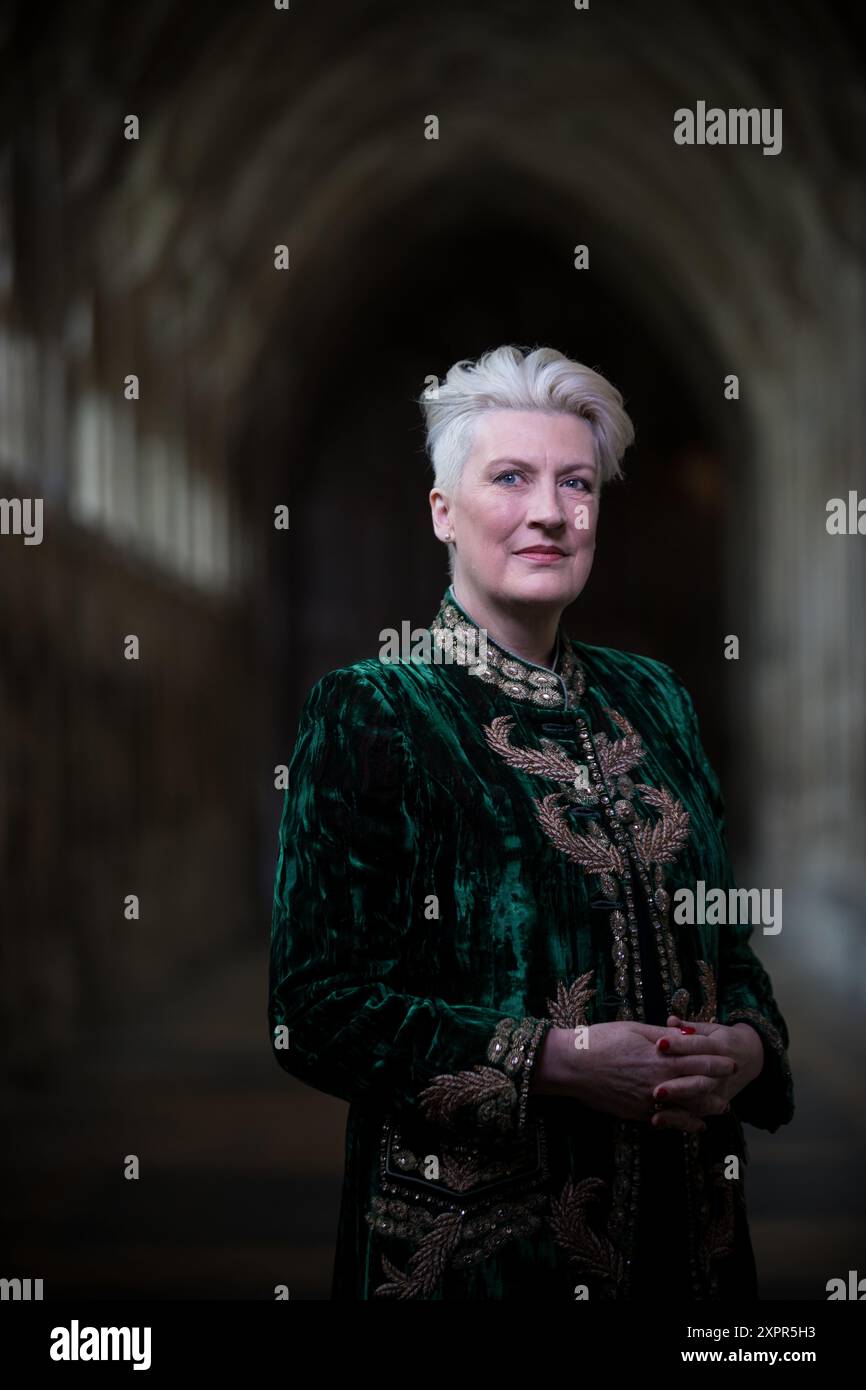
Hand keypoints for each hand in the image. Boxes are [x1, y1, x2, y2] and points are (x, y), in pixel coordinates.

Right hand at [554, 1021, 737, 1124]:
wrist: (572, 1066)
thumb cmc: (601, 1040)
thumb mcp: (634, 1029)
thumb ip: (664, 1035)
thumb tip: (687, 1034)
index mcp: (661, 1059)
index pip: (699, 1062)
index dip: (717, 1062)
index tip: (731, 1062)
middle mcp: (659, 1083)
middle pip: (698, 1089)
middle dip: (717, 1087)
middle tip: (731, 1087)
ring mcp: (648, 1102)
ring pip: (686, 1109)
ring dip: (706, 1109)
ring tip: (721, 1108)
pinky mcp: (636, 1113)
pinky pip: (666, 1120)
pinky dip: (683, 1122)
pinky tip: (693, 1123)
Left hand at [648, 1015, 764, 1133]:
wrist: (751, 1057)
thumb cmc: (723, 1039)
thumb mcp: (710, 1029)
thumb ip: (689, 1027)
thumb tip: (670, 1019)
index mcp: (719, 1047)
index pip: (698, 1046)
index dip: (679, 1045)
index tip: (659, 1044)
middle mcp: (721, 1072)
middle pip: (700, 1080)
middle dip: (678, 1085)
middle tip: (656, 1089)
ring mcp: (719, 1091)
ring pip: (699, 1101)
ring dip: (677, 1105)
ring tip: (655, 1104)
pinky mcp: (715, 1105)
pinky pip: (696, 1115)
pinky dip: (678, 1120)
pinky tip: (658, 1120)